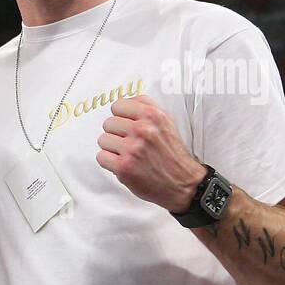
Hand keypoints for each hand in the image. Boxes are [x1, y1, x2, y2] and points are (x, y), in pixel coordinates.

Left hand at [97, 93, 206, 211]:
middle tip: (129, 142)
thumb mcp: (167, 122)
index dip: (121, 116)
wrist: (183, 183)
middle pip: (108, 123)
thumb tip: (127, 101)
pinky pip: (101, 157)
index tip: (125, 123)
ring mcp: (132, 148)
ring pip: (103, 139)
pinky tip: (123, 163)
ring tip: (127, 154)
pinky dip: (110, 162)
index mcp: (153, 115)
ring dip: (112, 148)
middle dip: (117, 133)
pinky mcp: (123, 166)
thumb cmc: (174, 154)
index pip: (118, 105)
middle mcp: (142, 130)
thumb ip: (147, 108)